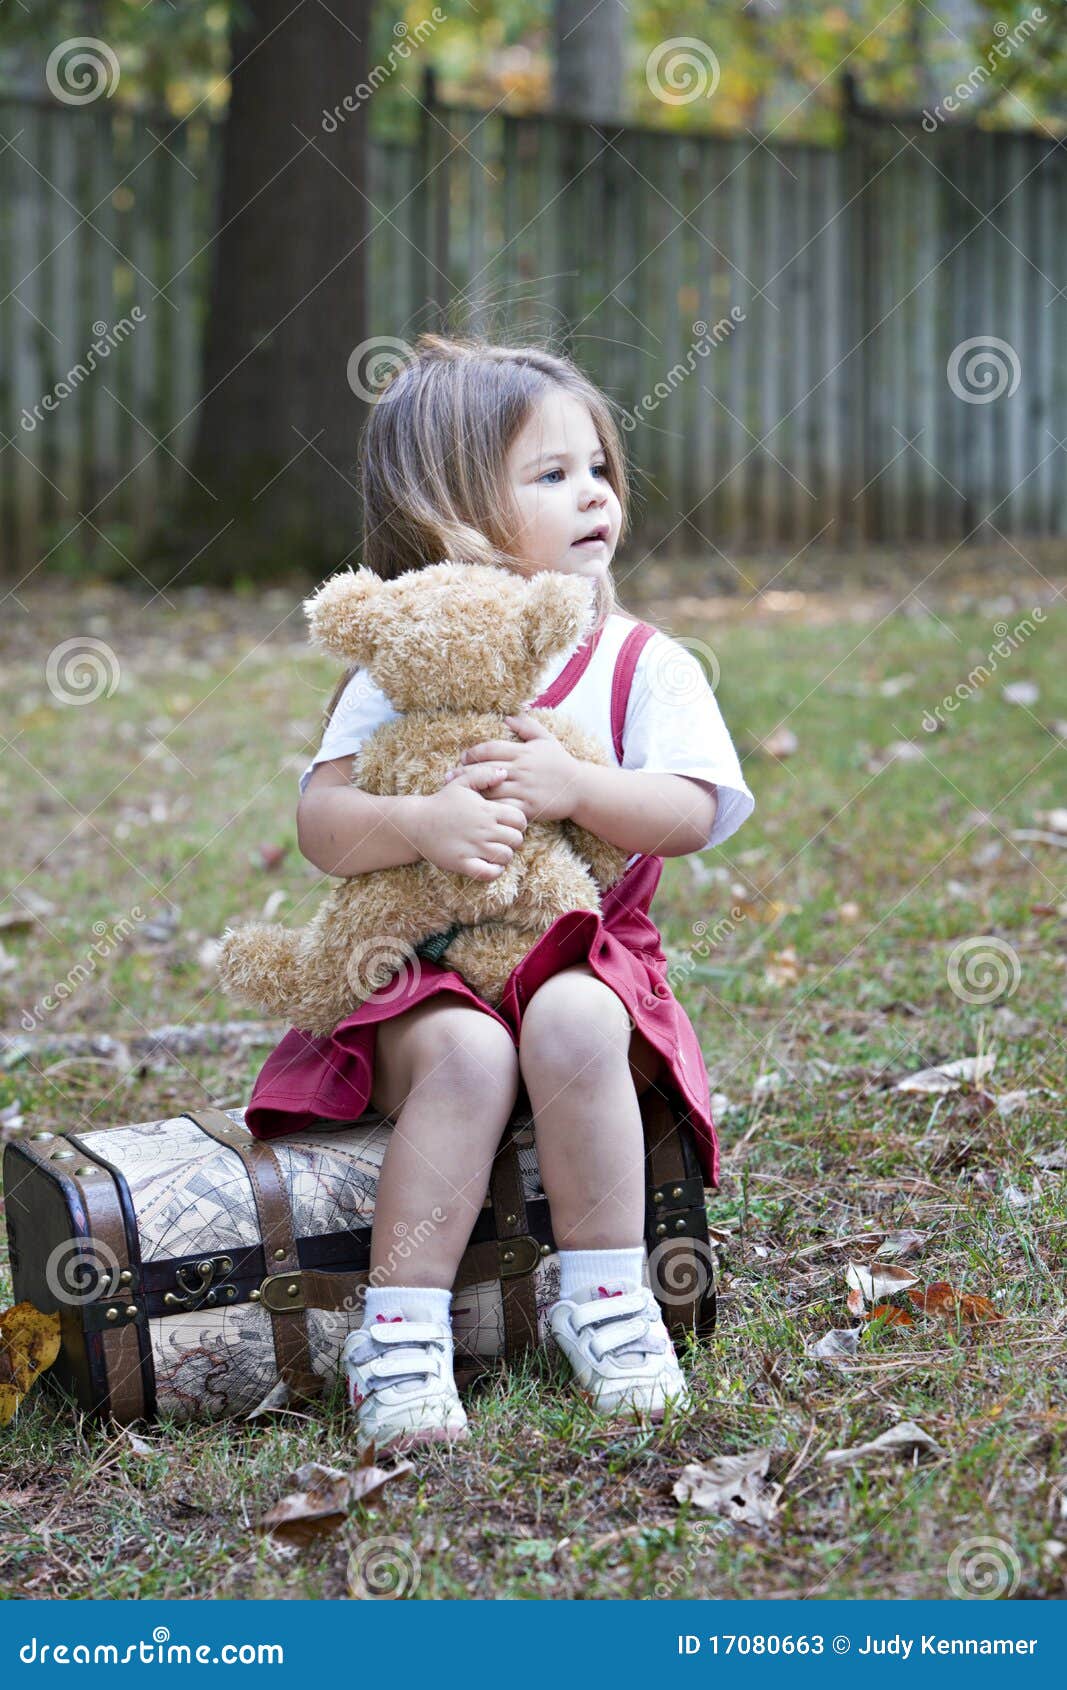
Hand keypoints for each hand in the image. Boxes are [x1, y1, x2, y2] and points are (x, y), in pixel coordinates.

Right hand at [411, 762, 527, 879]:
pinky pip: (490, 873)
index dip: (518, 823)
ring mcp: (473, 847)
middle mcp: (483, 829)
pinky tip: (488, 864)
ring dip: (504, 855)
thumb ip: (484, 774)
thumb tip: (505, 773)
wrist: (416, 822)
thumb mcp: (461, 782)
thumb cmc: (441, 802)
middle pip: (516, 839)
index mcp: (486, 810)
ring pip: (506, 856)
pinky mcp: (463, 863)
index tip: (508, 824)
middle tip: (502, 838)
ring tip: (494, 850)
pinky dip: (494, 871)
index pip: (520, 820)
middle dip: (513, 839)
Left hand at [443, 714, 585, 823]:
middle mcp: (521, 769)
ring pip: (491, 790)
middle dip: (464, 772)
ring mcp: (525, 789)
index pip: (490, 749)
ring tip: (457, 793)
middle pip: (485, 769)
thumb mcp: (546, 740)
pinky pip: (504, 808)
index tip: (463, 758)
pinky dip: (490, 810)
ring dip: (472, 791)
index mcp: (523, 752)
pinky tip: (478, 811)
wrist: (580, 788)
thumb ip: (527, 726)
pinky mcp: (529, 807)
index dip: (472, 753)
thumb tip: (507, 717)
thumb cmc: (560, 763)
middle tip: (449, 776)